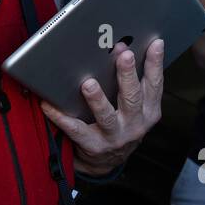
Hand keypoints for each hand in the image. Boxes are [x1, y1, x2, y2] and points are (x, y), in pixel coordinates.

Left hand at [39, 39, 164, 176]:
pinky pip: (75, 129)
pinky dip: (61, 116)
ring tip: (88, 84)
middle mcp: (134, 124)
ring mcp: (114, 137)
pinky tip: (49, 104)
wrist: (108, 161)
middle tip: (123, 54)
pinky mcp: (93, 146)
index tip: (155, 43)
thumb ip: (134, 83)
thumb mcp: (136, 107)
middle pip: (132, 97)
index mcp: (148, 111)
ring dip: (97, 99)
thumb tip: (123, 48)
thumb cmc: (121, 125)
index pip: (154, 84)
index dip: (155, 64)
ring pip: (106, 116)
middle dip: (127, 75)